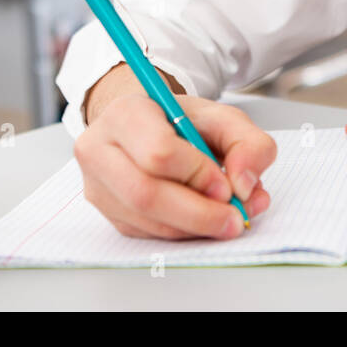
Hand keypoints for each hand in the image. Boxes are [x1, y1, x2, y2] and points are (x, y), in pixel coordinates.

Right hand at [74, 66, 274, 239]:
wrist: (150, 128)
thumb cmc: (181, 122)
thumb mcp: (223, 118)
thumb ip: (248, 143)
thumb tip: (245, 185)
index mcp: (125, 113)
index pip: (158, 151)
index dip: (197, 174)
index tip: (227, 185)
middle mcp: (100, 149)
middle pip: (144, 193)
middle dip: (198, 213)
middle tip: (235, 218)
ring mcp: (97, 184)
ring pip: (145, 220)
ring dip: (194, 227)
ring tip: (228, 218)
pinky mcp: (106, 212)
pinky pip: (146, 233)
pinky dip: (182, 233)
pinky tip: (204, 220)